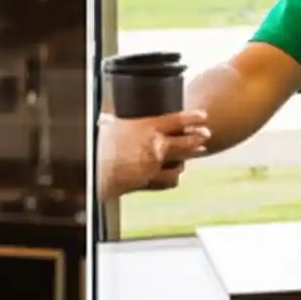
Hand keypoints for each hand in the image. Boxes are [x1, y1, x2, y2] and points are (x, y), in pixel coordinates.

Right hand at [96, 110, 210, 199]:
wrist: (93, 171)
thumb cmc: (97, 145)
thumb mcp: (106, 125)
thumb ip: (112, 121)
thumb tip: (105, 119)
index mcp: (148, 128)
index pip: (177, 121)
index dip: (193, 118)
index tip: (203, 116)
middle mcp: (156, 147)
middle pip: (186, 143)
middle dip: (199, 139)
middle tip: (207, 135)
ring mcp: (154, 167)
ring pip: (180, 164)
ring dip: (187, 159)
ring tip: (196, 153)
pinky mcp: (148, 183)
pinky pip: (167, 181)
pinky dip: (172, 177)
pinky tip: (175, 175)